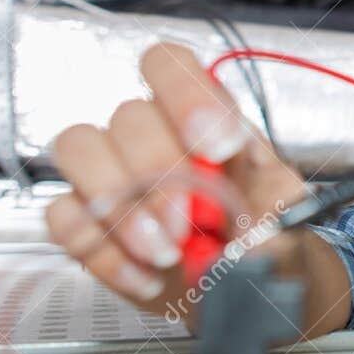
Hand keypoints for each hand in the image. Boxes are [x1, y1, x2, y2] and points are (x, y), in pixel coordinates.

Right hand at [43, 42, 307, 319]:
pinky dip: (104, 253)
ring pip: (79, 148)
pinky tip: (148, 277)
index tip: (219, 147)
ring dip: (121, 207)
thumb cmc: (265, 237)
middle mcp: (153, 136)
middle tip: (189, 227)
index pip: (171, 65)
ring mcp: (112, 174)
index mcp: (206, 120)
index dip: (188, 96)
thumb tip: (260, 236)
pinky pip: (63, 217)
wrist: (245, 288)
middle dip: (159, 176)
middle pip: (129, 116)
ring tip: (166, 254)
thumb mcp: (290, 220)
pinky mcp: (86, 220)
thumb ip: (280, 217)